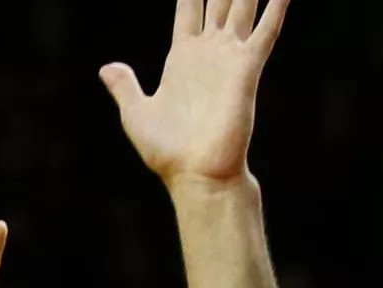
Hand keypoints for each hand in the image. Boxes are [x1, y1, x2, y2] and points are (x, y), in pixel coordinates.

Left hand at [101, 0, 290, 185]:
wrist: (196, 175)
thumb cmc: (168, 152)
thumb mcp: (136, 114)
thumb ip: (126, 86)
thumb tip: (107, 68)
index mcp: (182, 56)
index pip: (189, 5)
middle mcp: (209, 51)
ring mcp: (230, 57)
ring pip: (243, 5)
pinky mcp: (247, 69)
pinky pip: (265, 32)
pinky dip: (275, 9)